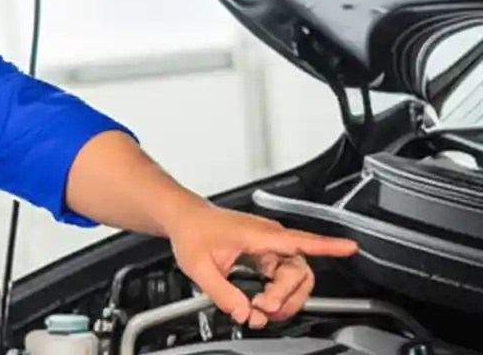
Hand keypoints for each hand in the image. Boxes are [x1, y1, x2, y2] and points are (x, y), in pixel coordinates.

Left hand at [163, 202, 357, 328]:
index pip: (299, 240)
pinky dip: (277, 296)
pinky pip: (283, 280)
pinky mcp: (266, 257)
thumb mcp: (200, 266)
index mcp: (258, 235)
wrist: (185, 220)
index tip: (349, 247)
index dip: (327, 245)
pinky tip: (262, 304)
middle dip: (287, 296)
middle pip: (299, 272)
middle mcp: (270, 240)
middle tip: (262, 308)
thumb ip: (223, 293)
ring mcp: (269, 248)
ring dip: (284, 299)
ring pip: (295, 279)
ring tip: (261, 309)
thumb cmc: (192, 231)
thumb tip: (244, 313)